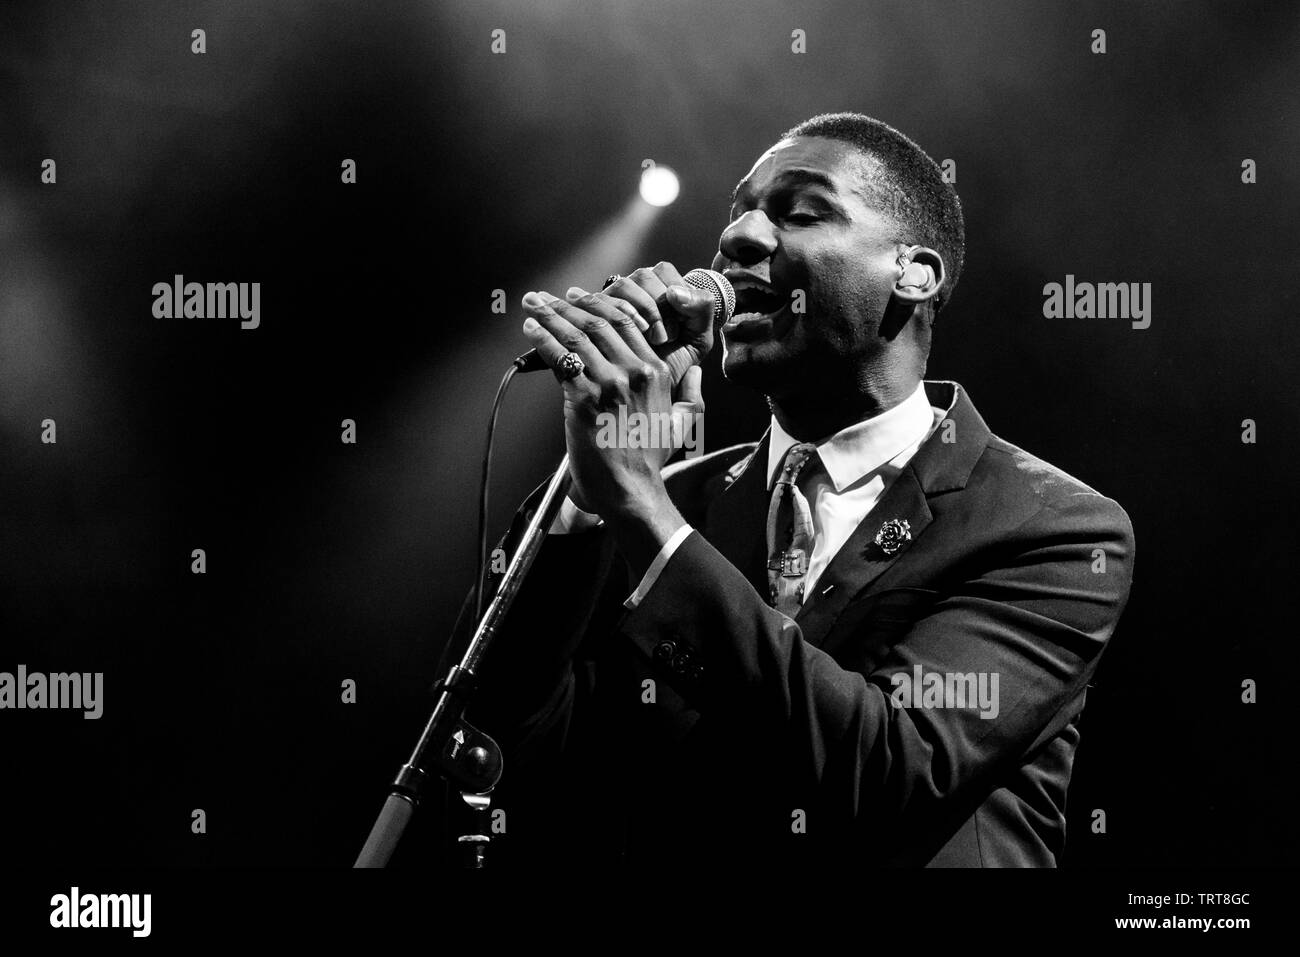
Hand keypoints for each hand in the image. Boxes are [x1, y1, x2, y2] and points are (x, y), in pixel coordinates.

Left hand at [520, 283, 704, 562]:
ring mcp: (610, 384)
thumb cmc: (649, 461)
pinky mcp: (585, 400)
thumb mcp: (683, 424)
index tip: (578, 297)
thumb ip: (692, 394)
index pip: (625, 324)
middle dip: (567, 305)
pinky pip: (562, 361)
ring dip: (550, 318)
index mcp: (657, 372)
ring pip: (577, 338)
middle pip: (598, 324)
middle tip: (546, 297)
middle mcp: (635, 372)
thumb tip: (696, 373)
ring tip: (533, 306)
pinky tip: (531, 331)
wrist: (631, 490)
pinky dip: (544, 342)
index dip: (597, 305)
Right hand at [599, 262, 718, 384]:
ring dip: (640, 312)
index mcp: (662, 288)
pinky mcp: (595, 313)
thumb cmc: (674, 364)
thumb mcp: (698, 338)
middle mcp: (636, 289)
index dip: (672, 294)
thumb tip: (675, 291)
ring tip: (651, 340)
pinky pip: (605, 302)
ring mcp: (614, 299)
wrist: (650, 390)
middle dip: (657, 306)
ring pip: (624, 285)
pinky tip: (631, 341)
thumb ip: (701, 309)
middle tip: (665, 338)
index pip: (664, 270)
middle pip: (643, 276)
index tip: (678, 328)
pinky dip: (621, 318)